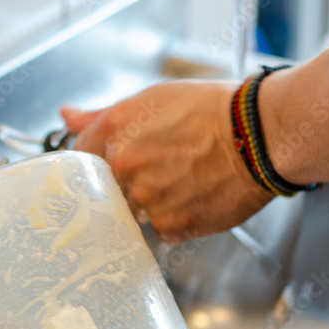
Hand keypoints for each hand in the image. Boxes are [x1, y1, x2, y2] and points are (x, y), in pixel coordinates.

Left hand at [61, 80, 273, 241]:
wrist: (260, 135)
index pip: (80, 158)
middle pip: (107, 188)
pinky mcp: (171, 225)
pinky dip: (176, 217)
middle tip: (160, 168)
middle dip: (127, 181)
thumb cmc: (214, 111)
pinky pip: (161, 228)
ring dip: (152, 200)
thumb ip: (102, 116)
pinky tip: (196, 196)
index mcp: (115, 132)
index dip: (95, 162)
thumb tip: (67, 116)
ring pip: (134, 210)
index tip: (108, 165)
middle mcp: (125, 168)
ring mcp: (147, 200)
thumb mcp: (152, 99)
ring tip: (184, 179)